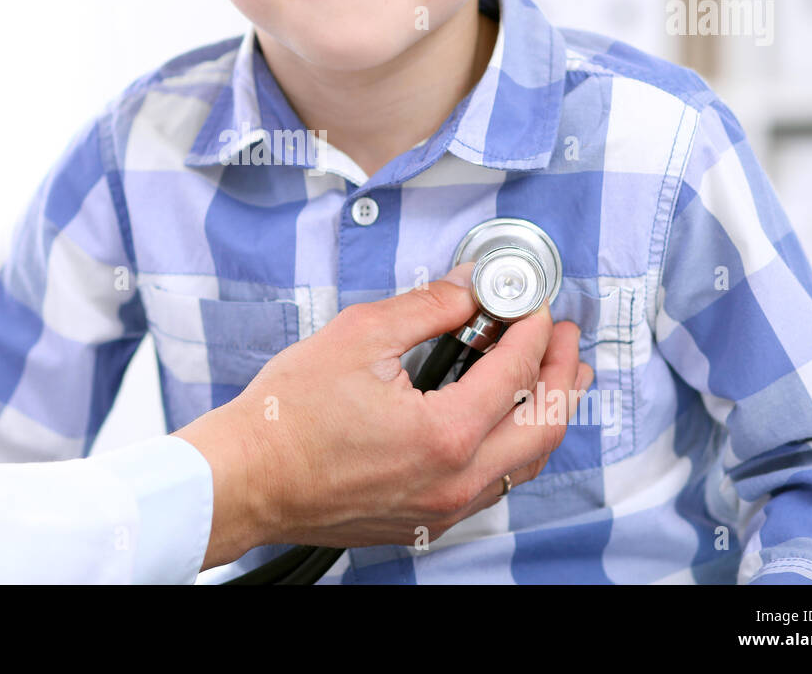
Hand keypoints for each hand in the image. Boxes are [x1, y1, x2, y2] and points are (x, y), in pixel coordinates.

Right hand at [175, 262, 590, 567]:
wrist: (246, 479)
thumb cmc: (286, 417)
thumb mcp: (359, 336)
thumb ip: (427, 307)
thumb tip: (470, 288)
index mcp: (444, 434)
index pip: (517, 372)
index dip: (534, 329)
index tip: (534, 304)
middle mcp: (455, 481)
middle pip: (545, 425)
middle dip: (564, 373)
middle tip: (566, 338)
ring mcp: (443, 510)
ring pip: (526, 463)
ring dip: (547, 413)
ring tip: (556, 379)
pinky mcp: (426, 522)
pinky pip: (495, 486)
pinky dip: (514, 447)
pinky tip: (505, 422)